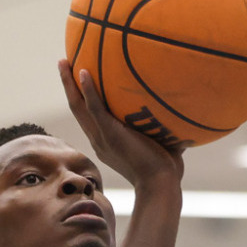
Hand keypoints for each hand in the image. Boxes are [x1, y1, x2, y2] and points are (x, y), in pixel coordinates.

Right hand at [57, 59, 184, 189]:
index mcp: (107, 142)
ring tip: (63, 62)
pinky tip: (82, 71)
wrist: (161, 184)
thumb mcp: (163, 142)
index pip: (90, 117)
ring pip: (78, 106)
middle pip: (77, 108)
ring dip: (69, 83)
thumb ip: (164, 125)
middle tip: (64, 64)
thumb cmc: (167, 169)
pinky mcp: (109, 135)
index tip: (81, 80)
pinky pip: (94, 108)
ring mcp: (102, 137)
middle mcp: (99, 139)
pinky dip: (87, 90)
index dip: (83, 98)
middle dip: (68, 85)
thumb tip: (183, 107)